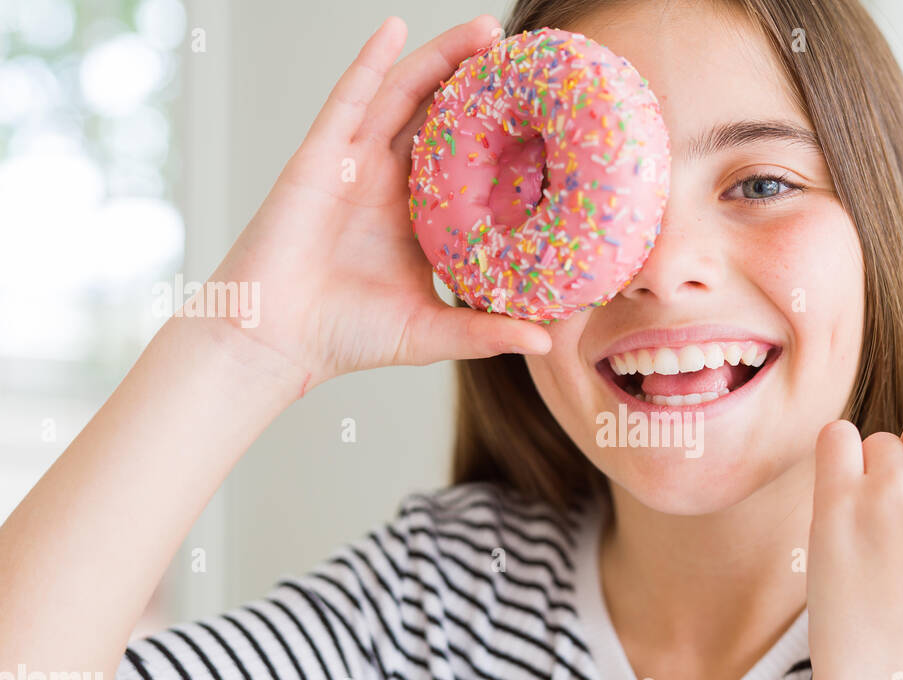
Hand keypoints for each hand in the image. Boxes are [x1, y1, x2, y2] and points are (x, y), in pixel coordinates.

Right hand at [203, 15, 550, 391]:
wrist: (275, 340)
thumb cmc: (345, 337)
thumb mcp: (433, 333)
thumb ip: (487, 332)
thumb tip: (548, 344)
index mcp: (418, 217)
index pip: (467, 164)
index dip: (501, 137)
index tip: (546, 118)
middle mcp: (389, 183)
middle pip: (441, 117)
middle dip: (478, 82)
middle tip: (523, 55)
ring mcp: (355, 164)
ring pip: (404, 96)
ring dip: (441, 57)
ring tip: (486, 30)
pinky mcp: (320, 157)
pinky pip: (348, 99)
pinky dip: (371, 63)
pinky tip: (396, 29)